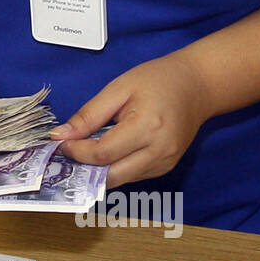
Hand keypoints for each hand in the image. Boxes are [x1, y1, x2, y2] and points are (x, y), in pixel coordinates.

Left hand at [49, 54, 214, 188]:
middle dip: (84, 168)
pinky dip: (116, 169)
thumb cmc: (159, 80)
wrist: (198, 86)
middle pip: (111, 176)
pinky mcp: (166, 167)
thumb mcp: (119, 88)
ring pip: (121, 180)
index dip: (77, 152)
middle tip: (69, 153)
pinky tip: (109, 153)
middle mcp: (158, 152)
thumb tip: (61, 135)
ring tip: (86, 151)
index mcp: (147, 128)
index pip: (102, 154)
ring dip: (99, 171)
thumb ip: (89, 114)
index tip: (62, 143)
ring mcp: (164, 163)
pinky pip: (133, 176)